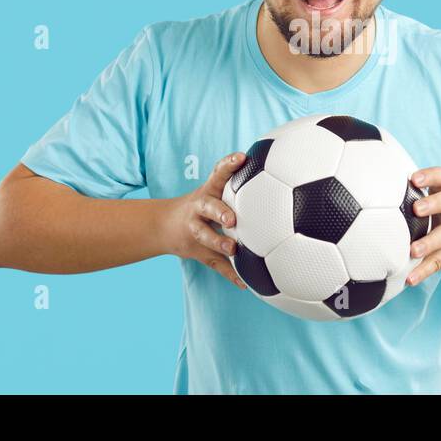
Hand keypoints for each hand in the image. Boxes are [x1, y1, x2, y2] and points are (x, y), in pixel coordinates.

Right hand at [161, 151, 247, 289]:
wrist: (163, 226)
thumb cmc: (202, 207)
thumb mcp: (213, 193)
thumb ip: (238, 186)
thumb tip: (277, 178)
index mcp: (208, 192)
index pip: (218, 174)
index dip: (228, 164)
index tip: (241, 157)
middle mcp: (200, 207)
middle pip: (208, 206)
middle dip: (219, 211)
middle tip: (231, 219)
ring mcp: (195, 228)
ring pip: (204, 235)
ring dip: (218, 243)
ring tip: (232, 251)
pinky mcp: (196, 250)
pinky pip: (214, 263)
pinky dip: (230, 273)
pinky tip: (243, 283)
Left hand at [405, 166, 440, 286]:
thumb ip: (419, 196)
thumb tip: (378, 191)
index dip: (430, 176)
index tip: (414, 178)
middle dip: (433, 204)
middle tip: (416, 209)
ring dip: (428, 243)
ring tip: (413, 250)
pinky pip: (438, 262)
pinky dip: (423, 271)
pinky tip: (410, 278)